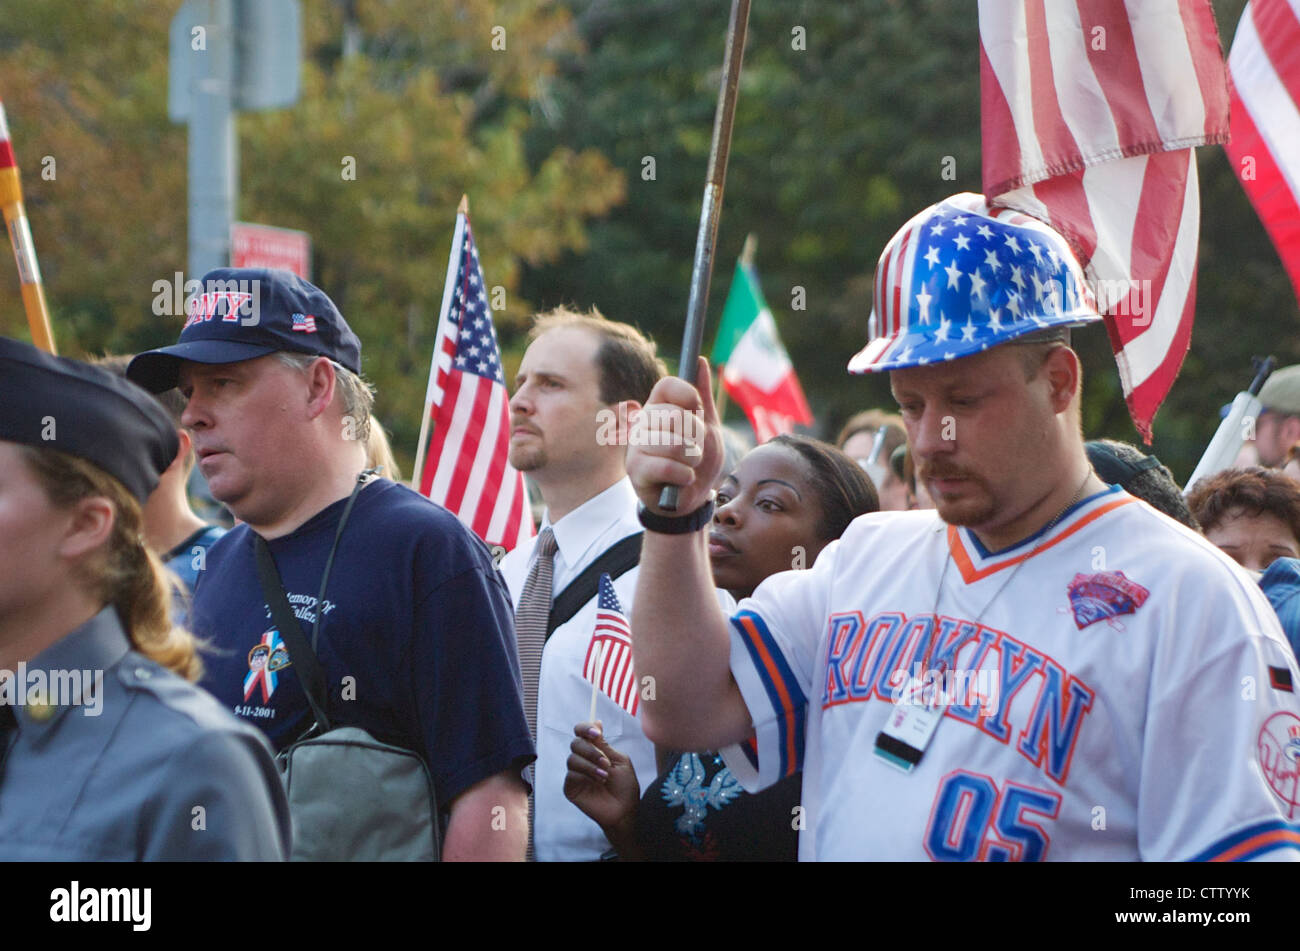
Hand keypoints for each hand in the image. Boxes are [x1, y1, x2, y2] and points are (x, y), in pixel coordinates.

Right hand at [563, 721, 640, 841]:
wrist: (625, 810)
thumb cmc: (625, 786)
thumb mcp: (619, 760)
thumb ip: (604, 744)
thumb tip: (596, 721)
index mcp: (594, 750)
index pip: (581, 732)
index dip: (584, 728)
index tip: (596, 733)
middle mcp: (583, 760)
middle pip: (575, 743)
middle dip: (591, 750)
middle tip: (606, 761)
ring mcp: (576, 774)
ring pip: (572, 758)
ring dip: (590, 764)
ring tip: (605, 775)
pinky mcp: (570, 787)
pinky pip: (571, 774)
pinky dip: (586, 774)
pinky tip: (599, 781)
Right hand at [627, 356, 724, 515]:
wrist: (689, 499)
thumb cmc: (698, 462)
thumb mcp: (709, 428)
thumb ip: (704, 397)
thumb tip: (701, 362)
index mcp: (661, 406)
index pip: (667, 385)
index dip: (687, 395)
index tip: (698, 410)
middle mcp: (645, 421)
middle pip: (676, 416)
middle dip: (697, 438)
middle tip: (695, 450)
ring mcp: (637, 444)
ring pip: (674, 444)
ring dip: (693, 460)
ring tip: (689, 467)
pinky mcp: (635, 468)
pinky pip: (667, 466)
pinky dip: (685, 476)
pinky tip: (682, 479)